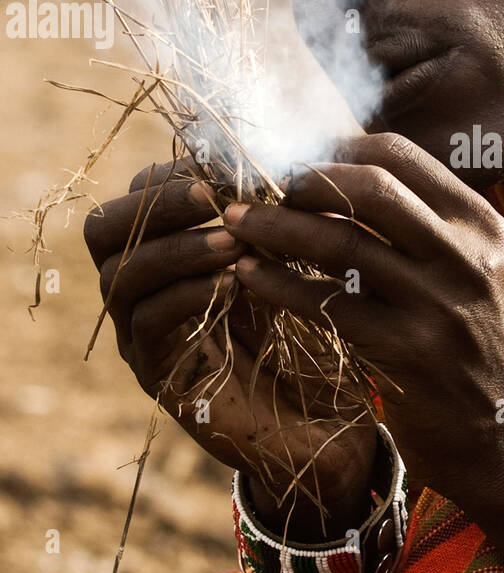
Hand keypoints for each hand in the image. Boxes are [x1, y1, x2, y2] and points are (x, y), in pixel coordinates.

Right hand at [83, 160, 377, 530]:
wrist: (330, 422)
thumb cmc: (317, 332)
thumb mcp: (299, 259)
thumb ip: (279, 214)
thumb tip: (287, 149)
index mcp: (173, 251)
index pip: (139, 193)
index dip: (177, 169)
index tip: (228, 161)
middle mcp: (147, 290)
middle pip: (104, 228)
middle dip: (156, 202)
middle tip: (211, 193)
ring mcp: (145, 335)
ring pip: (119, 275)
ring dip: (176, 247)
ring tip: (232, 241)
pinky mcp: (160, 376)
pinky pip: (147, 324)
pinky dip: (187, 295)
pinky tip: (233, 285)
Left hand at [220, 132, 503, 504]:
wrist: (496, 434)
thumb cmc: (466, 343)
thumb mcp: (471, 272)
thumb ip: (425, 223)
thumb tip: (343, 165)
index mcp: (483, 226)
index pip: (402, 156)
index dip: (338, 149)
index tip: (297, 160)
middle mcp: (468, 258)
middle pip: (371, 188)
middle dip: (305, 182)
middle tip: (262, 188)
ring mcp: (439, 305)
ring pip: (341, 243)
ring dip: (277, 226)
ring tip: (238, 223)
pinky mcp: (406, 352)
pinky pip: (326, 303)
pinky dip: (278, 282)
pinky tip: (249, 274)